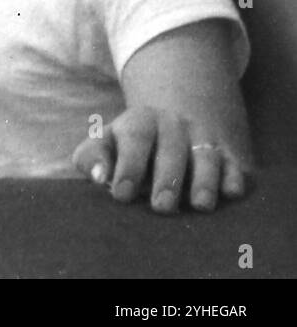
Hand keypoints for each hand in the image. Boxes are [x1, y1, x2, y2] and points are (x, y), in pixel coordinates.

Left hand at [72, 106, 248, 212]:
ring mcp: (203, 139)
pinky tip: (231, 193)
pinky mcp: (229, 156)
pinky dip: (235, 178)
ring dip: (204, 180)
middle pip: (172, 148)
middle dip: (167, 178)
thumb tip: (99, 178)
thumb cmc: (128, 147)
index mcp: (140, 122)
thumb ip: (92, 158)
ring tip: (199, 205)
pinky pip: (235, 165)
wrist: (172, 120)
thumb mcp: (105, 143)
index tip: (121, 194)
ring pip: (206, 156)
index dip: (128, 166)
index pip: (135, 138)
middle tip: (161, 207)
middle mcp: (173, 126)